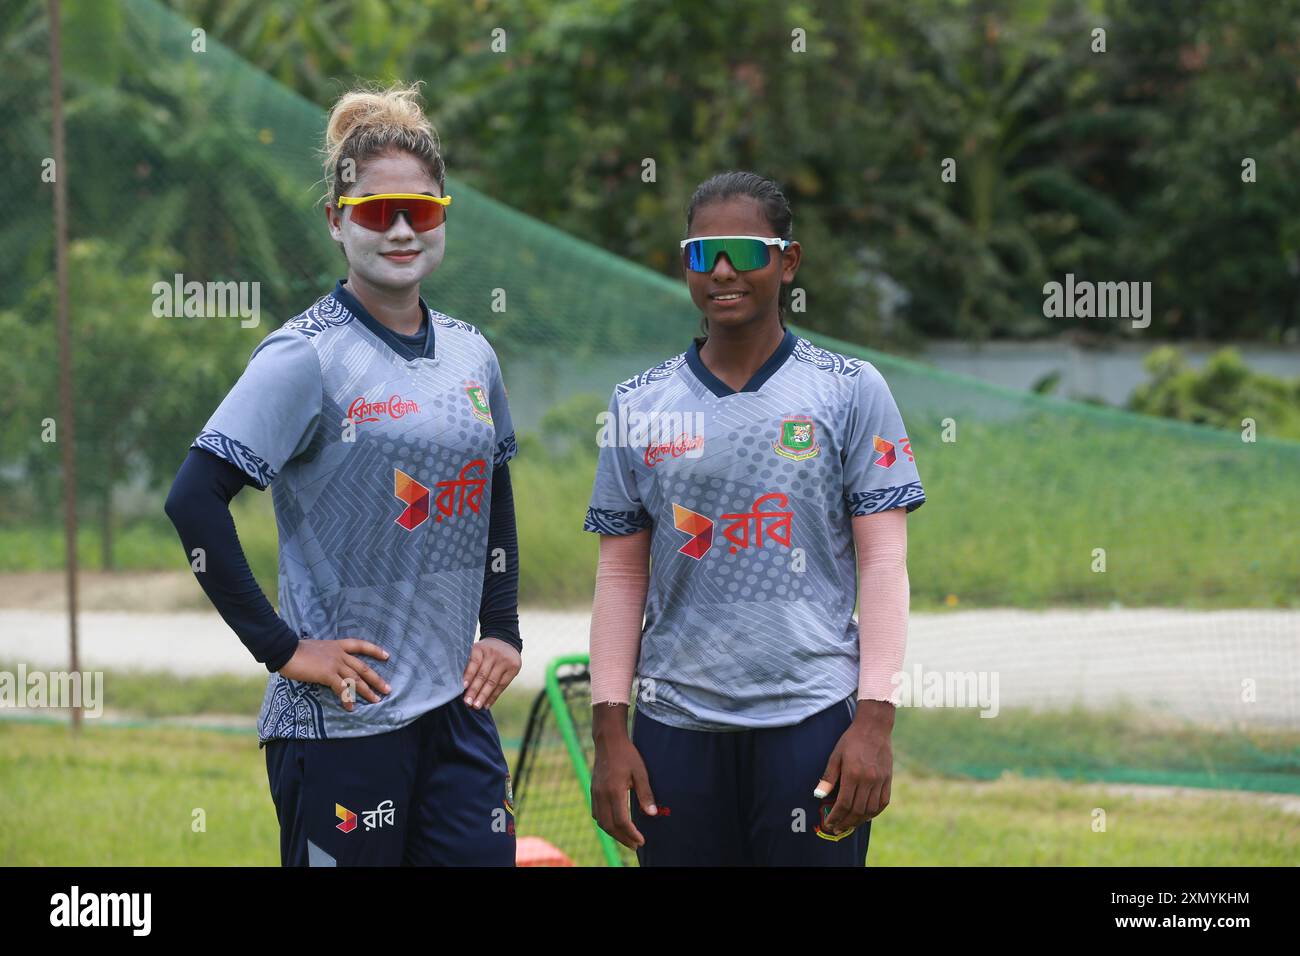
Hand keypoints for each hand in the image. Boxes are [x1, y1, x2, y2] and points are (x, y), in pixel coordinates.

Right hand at [277, 638, 390, 712]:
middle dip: (376, 679)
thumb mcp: (316, 649)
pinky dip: (347, 698)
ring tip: (376, 700)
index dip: (375, 650)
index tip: (387, 656)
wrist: (285, 649)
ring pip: (356, 679)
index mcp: (337, 645)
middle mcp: (339, 654)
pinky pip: (341, 688)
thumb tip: (327, 665)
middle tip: (388, 689)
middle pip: (363, 667)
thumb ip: (326, 655)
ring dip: (367, 691)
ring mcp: (334, 663)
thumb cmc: (296, 650)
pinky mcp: (327, 674)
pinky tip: (351, 707)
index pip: (360, 645)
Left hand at [461, 637, 520, 708]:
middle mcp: (493, 654)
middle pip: (483, 675)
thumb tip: (459, 686)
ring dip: (484, 696)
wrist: (506, 641)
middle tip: (467, 703)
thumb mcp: (476, 651)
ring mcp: (505, 661)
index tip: (462, 687)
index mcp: (480, 649)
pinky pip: (502, 685)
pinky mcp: (513, 668)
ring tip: (476, 706)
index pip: (474, 663)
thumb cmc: (484, 651)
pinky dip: (493, 696)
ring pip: (493, 682)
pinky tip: (486, 704)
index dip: (468, 675)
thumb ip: (468, 664)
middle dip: (474, 690)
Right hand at [590, 704, 656, 848]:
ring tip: (626, 839)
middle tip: (635, 845)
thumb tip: (652, 814)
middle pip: (609, 826)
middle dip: (623, 839)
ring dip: (613, 833)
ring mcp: (595, 793)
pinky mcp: (593, 790)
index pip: (621, 821)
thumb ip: (646, 794)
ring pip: (601, 822)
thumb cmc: (627, 754)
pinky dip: (605, 824)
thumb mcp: (640, 772)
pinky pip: (596, 814)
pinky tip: (614, 825)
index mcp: (614, 791)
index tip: (641, 841)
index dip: (631, 834)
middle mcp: (601, 794)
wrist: (608, 740)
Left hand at [816, 700, 893, 834]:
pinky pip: (883, 802)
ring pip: (871, 809)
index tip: (829, 824)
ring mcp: (880, 780)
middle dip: (846, 822)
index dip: (836, 817)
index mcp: (853, 774)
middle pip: (858, 810)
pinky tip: (866, 816)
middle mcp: (868, 780)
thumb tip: (819, 795)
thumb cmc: (851, 740)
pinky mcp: (888, 779)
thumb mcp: (835, 755)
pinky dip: (874, 812)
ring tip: (849, 824)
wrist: (874, 728)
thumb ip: (828, 777)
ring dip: (859, 821)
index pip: (844, 803)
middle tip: (837, 829)